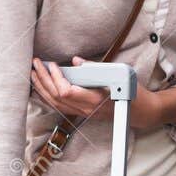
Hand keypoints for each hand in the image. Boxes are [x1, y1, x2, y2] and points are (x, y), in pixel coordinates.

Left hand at [32, 55, 160, 130]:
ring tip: (34, 74)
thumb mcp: (119, 75)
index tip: (51, 64)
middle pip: (56, 97)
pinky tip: (42, 87)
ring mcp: (84, 114)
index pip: (66, 91)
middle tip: (36, 64)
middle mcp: (86, 110)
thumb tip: (75, 61)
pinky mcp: (83, 114)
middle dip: (43, 80)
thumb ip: (96, 69)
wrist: (141, 112)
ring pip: (55, 104)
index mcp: (95, 100)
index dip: (55, 78)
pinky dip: (48, 96)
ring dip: (42, 88)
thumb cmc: (133, 93)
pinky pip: (60, 107)